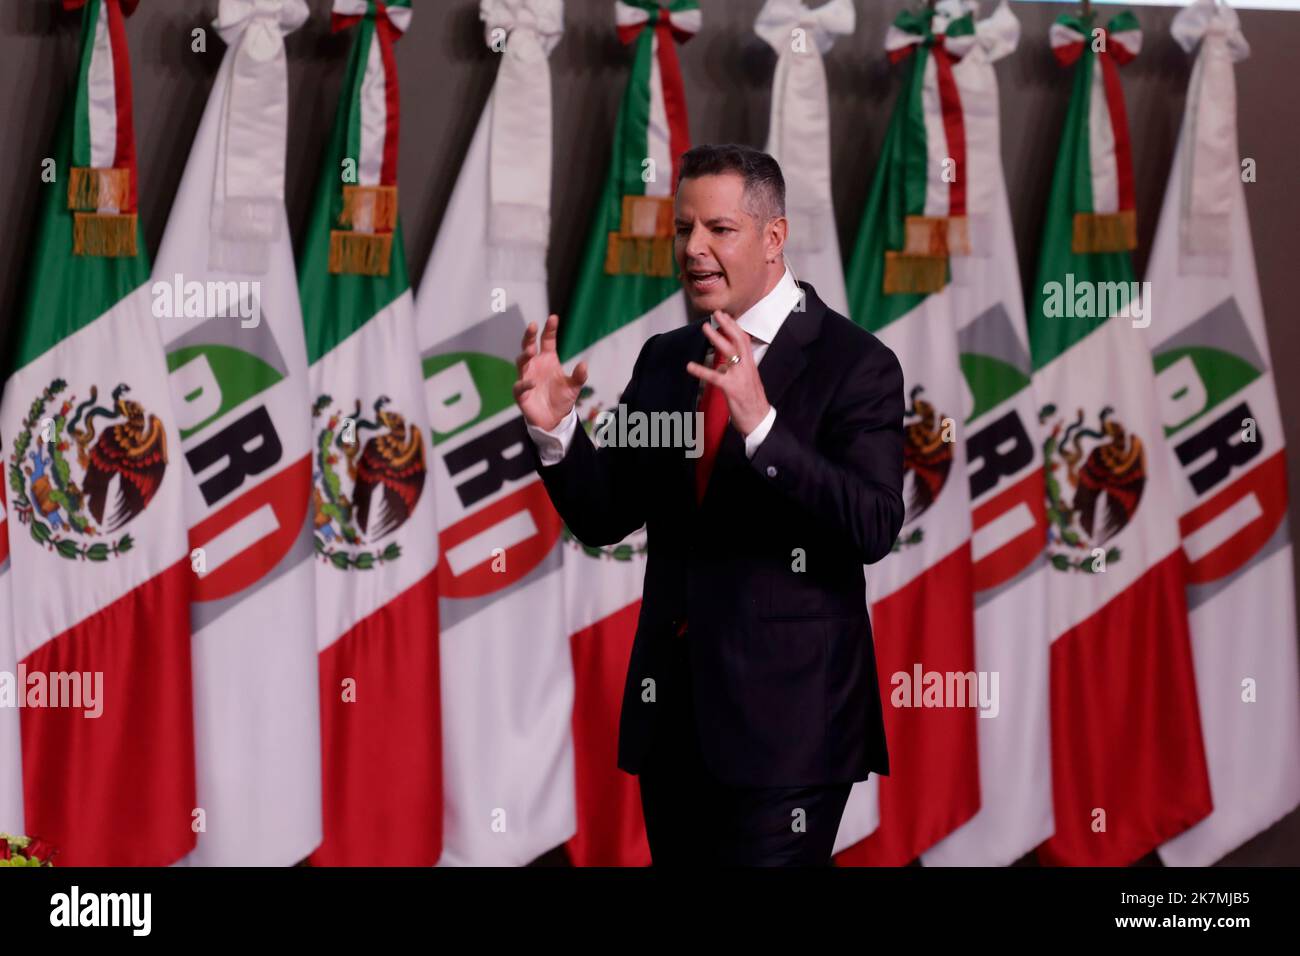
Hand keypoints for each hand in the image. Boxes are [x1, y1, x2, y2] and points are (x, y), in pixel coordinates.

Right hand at [514, 314, 588, 431]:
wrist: (554, 419)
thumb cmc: (562, 398)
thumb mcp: (574, 386)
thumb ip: (579, 376)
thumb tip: (584, 364)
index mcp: (547, 359)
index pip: (547, 340)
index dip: (549, 329)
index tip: (553, 318)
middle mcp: (535, 365)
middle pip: (529, 346)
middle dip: (529, 336)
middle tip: (532, 326)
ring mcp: (526, 377)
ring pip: (521, 362)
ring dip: (524, 355)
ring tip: (530, 351)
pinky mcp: (521, 393)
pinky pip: (520, 386)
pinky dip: (524, 383)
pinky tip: (531, 383)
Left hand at [685, 311, 770, 436]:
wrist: (759, 420)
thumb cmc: (752, 402)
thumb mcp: (745, 382)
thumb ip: (734, 372)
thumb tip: (721, 366)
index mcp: (750, 365)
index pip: (744, 341)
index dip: (735, 327)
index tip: (726, 316)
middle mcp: (747, 368)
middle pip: (738, 340)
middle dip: (728, 325)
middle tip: (716, 313)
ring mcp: (740, 377)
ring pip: (729, 352)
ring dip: (716, 338)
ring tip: (705, 328)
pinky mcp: (731, 388)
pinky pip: (714, 376)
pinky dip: (701, 370)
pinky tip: (690, 366)